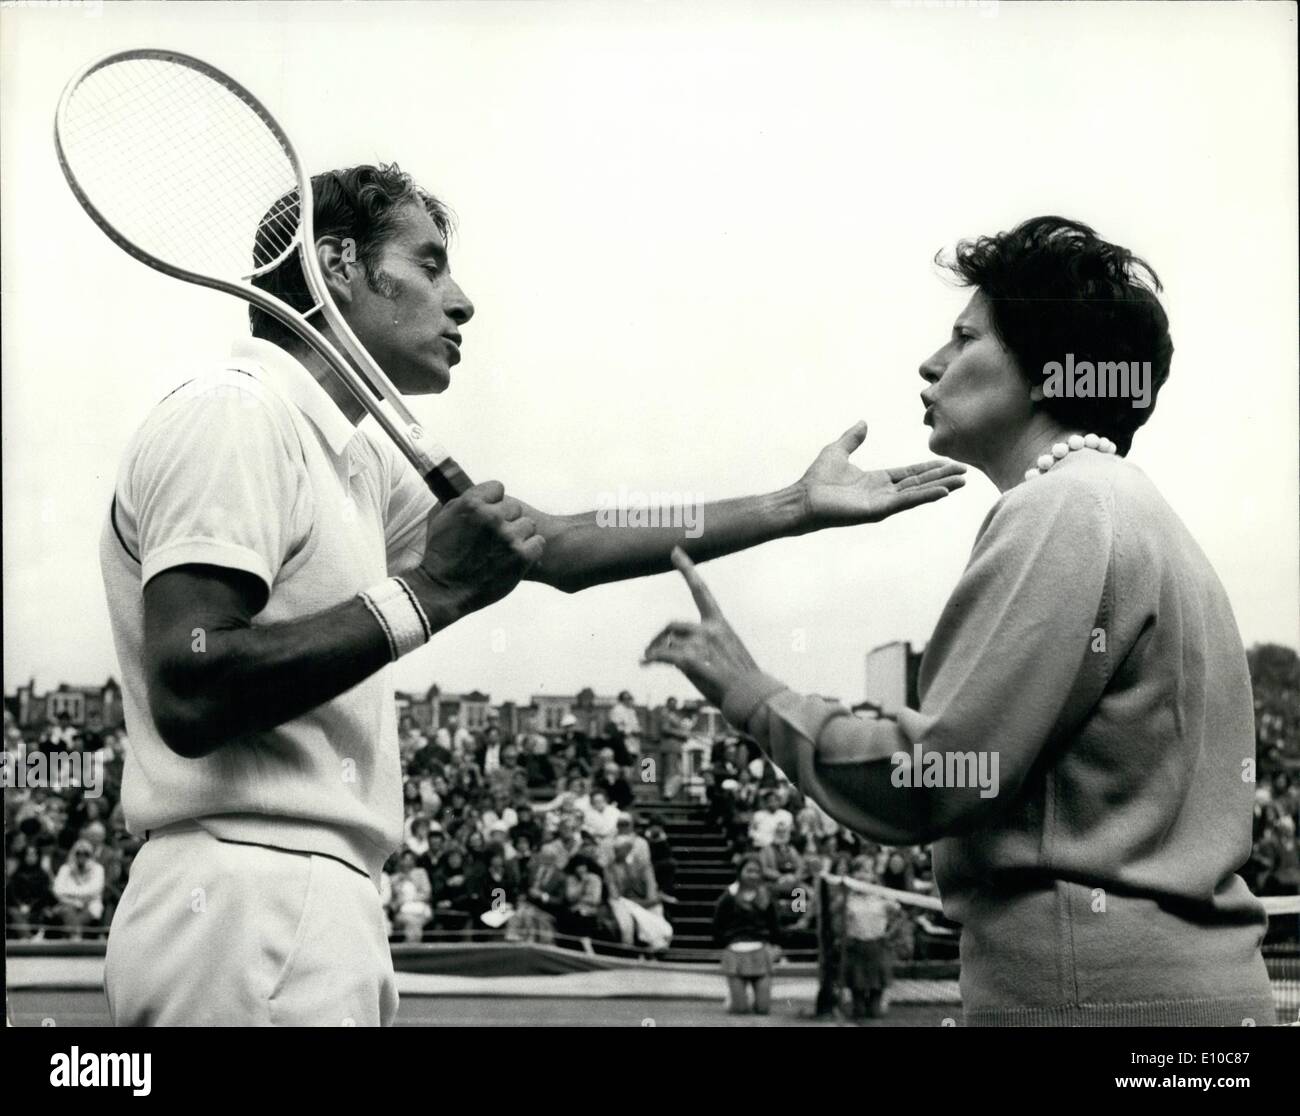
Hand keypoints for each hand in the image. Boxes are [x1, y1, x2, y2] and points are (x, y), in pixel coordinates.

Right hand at [411, 481, 543, 620]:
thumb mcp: (442, 519)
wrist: (442, 590)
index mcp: (471, 504)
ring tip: (505, 549)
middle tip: (495, 537)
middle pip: (515, 507)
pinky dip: (530, 551)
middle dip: (506, 520)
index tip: (489, 514)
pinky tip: (517, 558)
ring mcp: (508, 537)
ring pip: (528, 524)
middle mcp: (491, 517)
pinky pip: (538, 543)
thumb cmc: (440, 555)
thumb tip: (482, 493)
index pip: (497, 488)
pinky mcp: (521, 557)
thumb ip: (464, 502)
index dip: (493, 502)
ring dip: (520, 535)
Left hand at [642, 548, 759, 707]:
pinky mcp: (691, 660)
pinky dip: (650, 659)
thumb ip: (706, 647)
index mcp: (720, 624)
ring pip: (666, 643)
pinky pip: (662, 656)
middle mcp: (709, 629)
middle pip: (671, 625)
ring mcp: (700, 644)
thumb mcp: (728, 655)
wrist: (752, 697)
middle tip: (648, 650)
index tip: (675, 551)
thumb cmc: (741, 681)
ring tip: (648, 661)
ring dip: (654, 652)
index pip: (701, 590)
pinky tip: (644, 664)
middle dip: (657, 638)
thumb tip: (676, 651)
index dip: (687, 569)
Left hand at [796, 421, 964, 529]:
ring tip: (961, 481)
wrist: (804, 499)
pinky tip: (942, 492)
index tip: (948, 462)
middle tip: (965, 471)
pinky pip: (906, 502)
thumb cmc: (816, 479)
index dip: (929, 467)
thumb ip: (852, 438)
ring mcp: (883, 502)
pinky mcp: (878, 510)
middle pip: (919, 482)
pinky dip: (925, 496)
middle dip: (942, 477)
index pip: (910, 473)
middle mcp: (883, 492)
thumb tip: (862, 422)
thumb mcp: (837, 451)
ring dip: (940, 486)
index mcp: (877, 480)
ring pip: (917, 492)